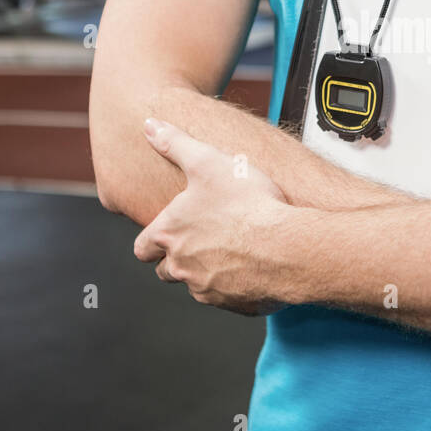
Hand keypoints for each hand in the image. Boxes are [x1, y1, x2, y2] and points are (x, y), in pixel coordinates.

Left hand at [134, 118, 292, 314]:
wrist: (288, 246)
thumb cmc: (248, 204)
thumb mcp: (207, 162)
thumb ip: (174, 143)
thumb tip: (149, 125)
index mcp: (169, 235)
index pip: (142, 248)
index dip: (151, 242)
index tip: (164, 235)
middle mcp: (182, 267)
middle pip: (166, 272)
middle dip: (178, 259)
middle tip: (203, 241)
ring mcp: (208, 290)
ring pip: (198, 285)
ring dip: (209, 272)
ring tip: (234, 250)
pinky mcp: (236, 305)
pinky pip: (230, 297)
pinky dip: (238, 285)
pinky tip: (255, 264)